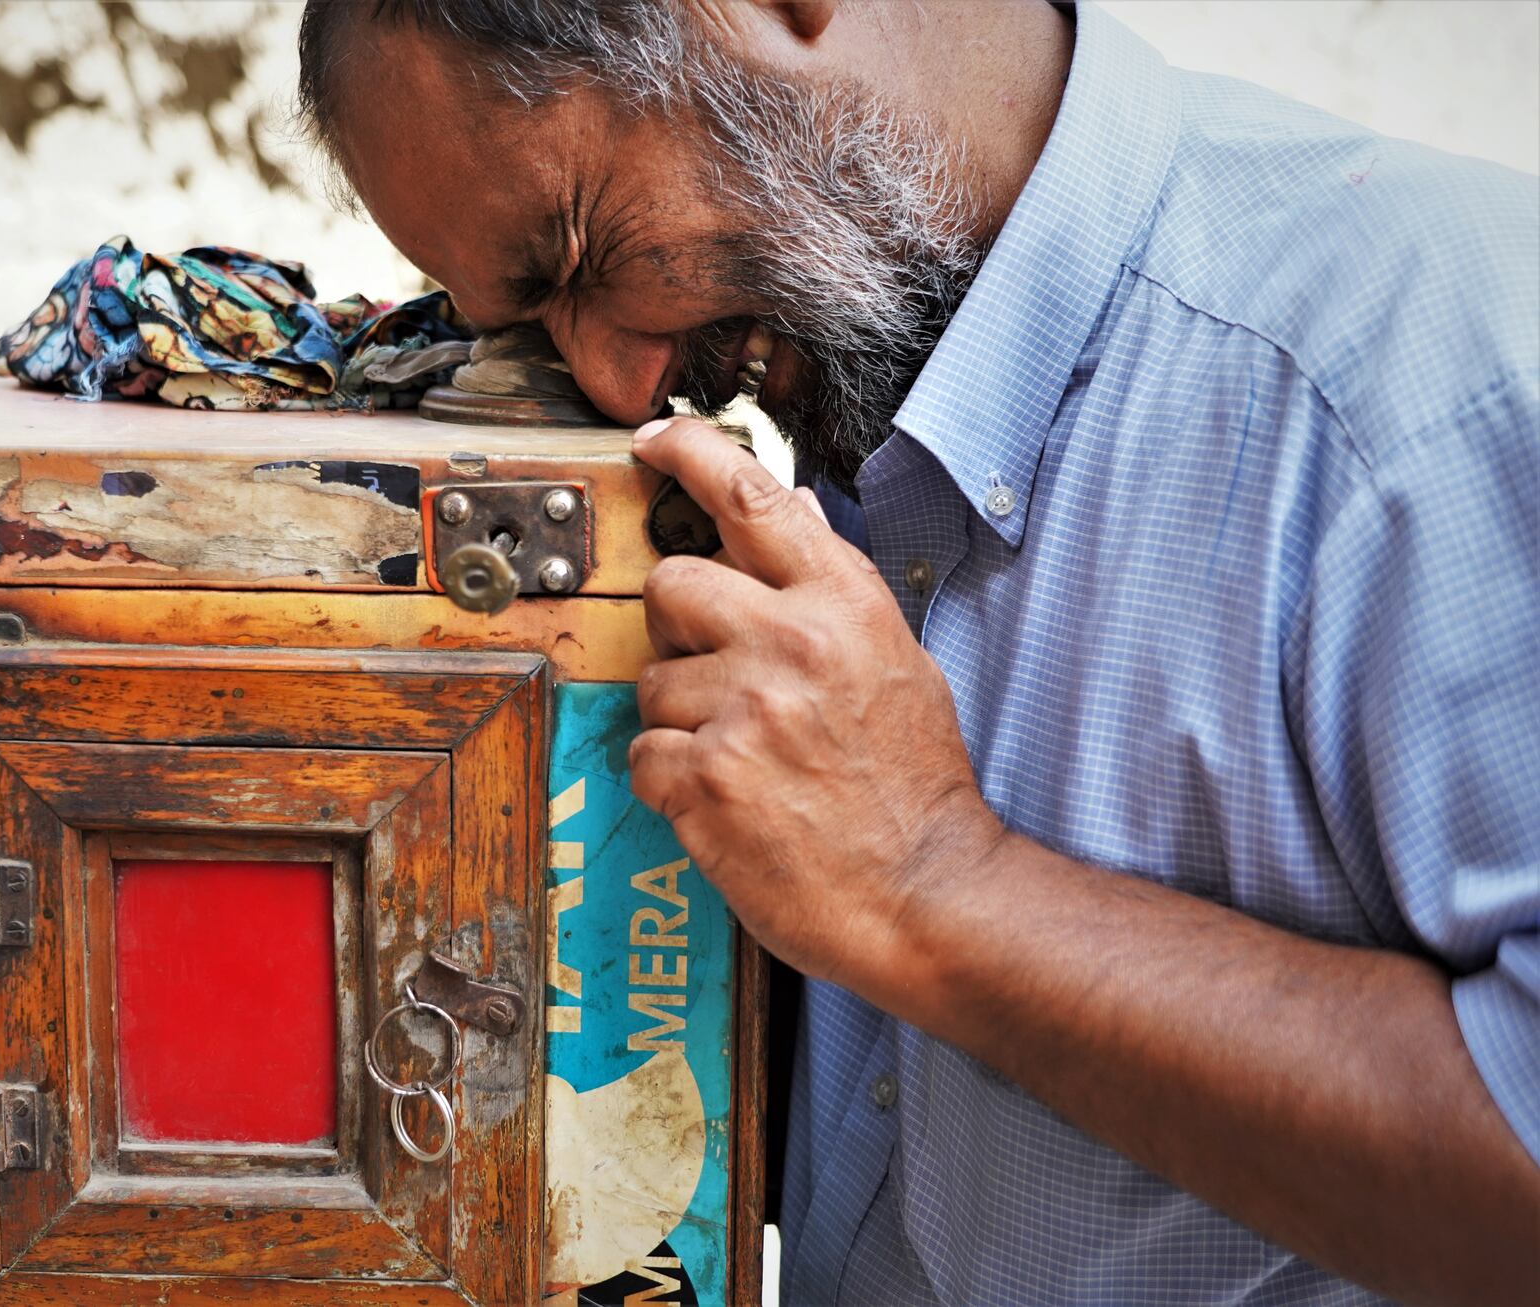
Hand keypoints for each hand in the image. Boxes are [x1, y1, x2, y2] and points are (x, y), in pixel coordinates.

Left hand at [627, 418, 1002, 986]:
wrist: (925, 893)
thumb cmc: (913, 788)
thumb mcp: (896, 663)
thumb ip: (833, 592)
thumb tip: (790, 516)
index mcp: (842, 607)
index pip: (754, 499)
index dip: (693, 454)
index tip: (656, 441)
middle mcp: (790, 644)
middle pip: (671, 584)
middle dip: (675, 626)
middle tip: (710, 669)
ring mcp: (744, 711)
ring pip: (650, 680)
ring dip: (679, 719)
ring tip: (739, 756)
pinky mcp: (706, 778)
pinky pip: (643, 754)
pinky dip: (671, 783)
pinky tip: (724, 800)